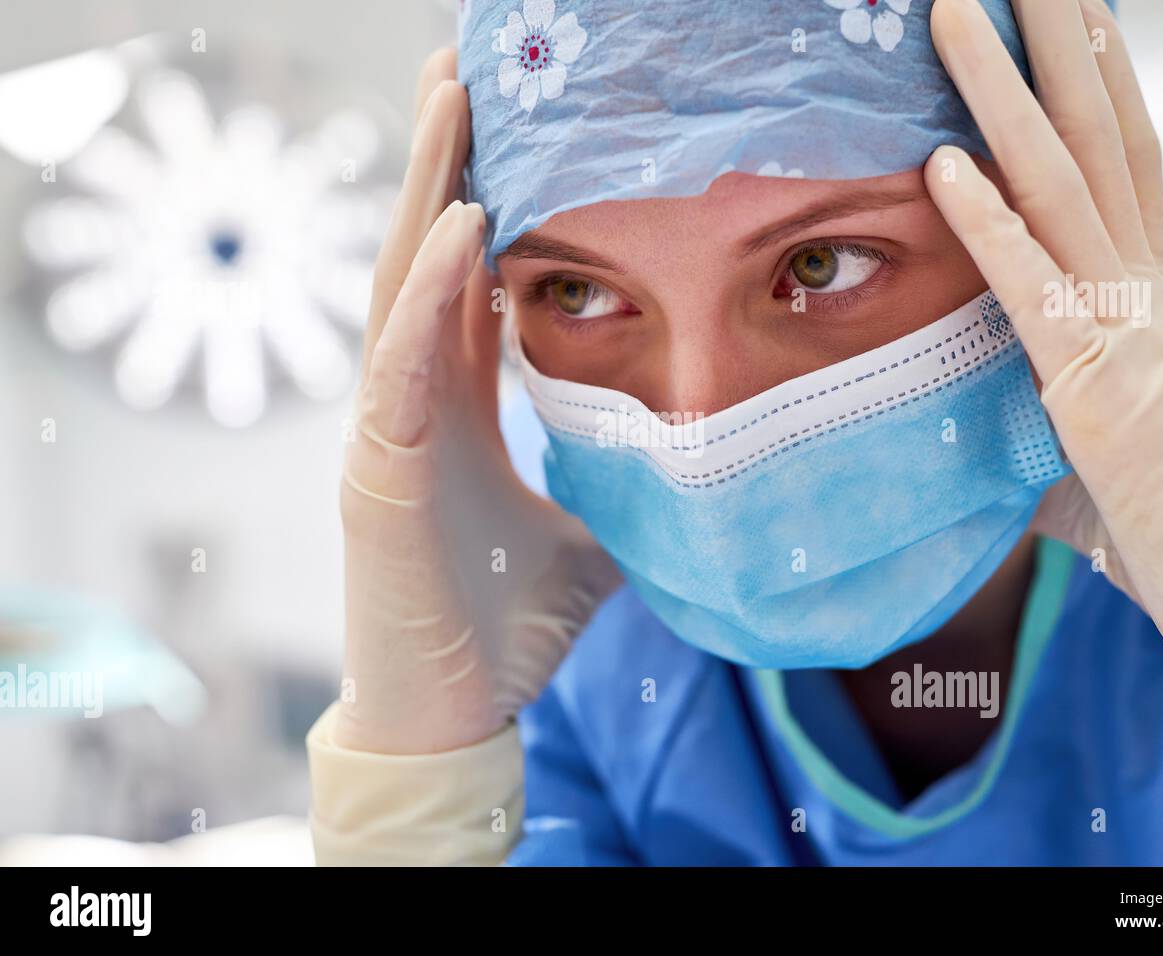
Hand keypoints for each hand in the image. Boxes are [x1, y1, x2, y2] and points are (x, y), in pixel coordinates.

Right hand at [334, 51, 619, 754]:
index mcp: (460, 407)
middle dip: (447, 160)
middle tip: (464, 68)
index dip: (487, 201)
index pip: (469, 282)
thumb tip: (710, 463)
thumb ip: (627, 484)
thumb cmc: (508, 622)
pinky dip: (426, 295)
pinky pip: (398, 365)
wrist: (455, 711)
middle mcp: (417, 400)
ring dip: (427, 190)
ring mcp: (389, 429)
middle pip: (426, 256)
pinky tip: (458, 227)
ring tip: (452, 98)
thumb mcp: (591, 534)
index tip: (519, 126)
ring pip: (399, 286)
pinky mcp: (375, 471)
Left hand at [925, 0, 1162, 736]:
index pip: (1122, 156)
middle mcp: (1143, 285)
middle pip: (1097, 134)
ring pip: (1061, 182)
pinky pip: (1033, 285)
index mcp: (1147, 289)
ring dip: (1002, 94)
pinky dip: (989, 223)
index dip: (1096, 73)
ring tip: (953, 14)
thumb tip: (997, 383)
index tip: (1068, 6)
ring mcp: (1122, 326)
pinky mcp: (1093, 384)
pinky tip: (946, 165)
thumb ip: (1050, 388)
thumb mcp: (1100, 432)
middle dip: (1052, 41)